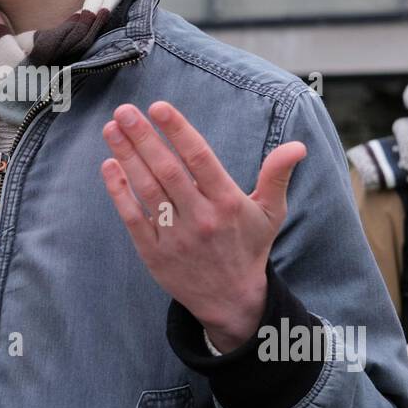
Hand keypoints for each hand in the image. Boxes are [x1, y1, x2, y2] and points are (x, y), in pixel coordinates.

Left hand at [100, 101, 306, 352]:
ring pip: (147, 191)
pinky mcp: (154, 254)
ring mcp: (175, 237)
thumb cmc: (248, 247)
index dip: (178, 131)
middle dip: (143, 138)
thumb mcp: (270, 212)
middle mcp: (201, 218)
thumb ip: (277, 175)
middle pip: (168, 171)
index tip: (158, 107)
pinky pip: (132, 218)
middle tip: (124, 111)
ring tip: (111, 129)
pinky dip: (119, 191)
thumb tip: (298, 146)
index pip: (200, 159)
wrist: (231, 301)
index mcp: (228, 203)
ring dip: (127, 157)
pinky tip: (109, 165)